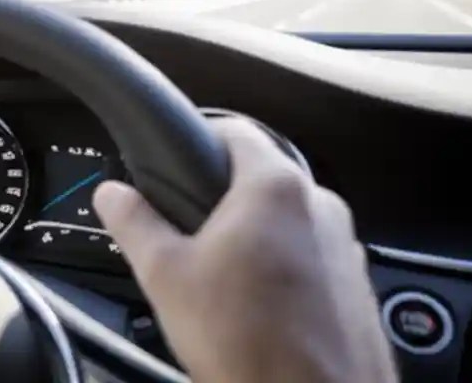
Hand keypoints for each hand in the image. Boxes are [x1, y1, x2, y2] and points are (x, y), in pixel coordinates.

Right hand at [94, 117, 396, 382]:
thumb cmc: (244, 342)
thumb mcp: (166, 276)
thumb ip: (135, 223)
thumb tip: (112, 195)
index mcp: (275, 187)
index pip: (234, 129)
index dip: (198, 138)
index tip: (174, 163)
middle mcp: (322, 206)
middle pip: (261, 179)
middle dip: (223, 201)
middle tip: (188, 236)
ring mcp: (348, 247)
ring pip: (289, 222)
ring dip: (257, 239)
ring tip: (222, 283)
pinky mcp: (359, 286)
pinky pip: (314, 260)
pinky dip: (286, 272)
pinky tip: (258, 311)